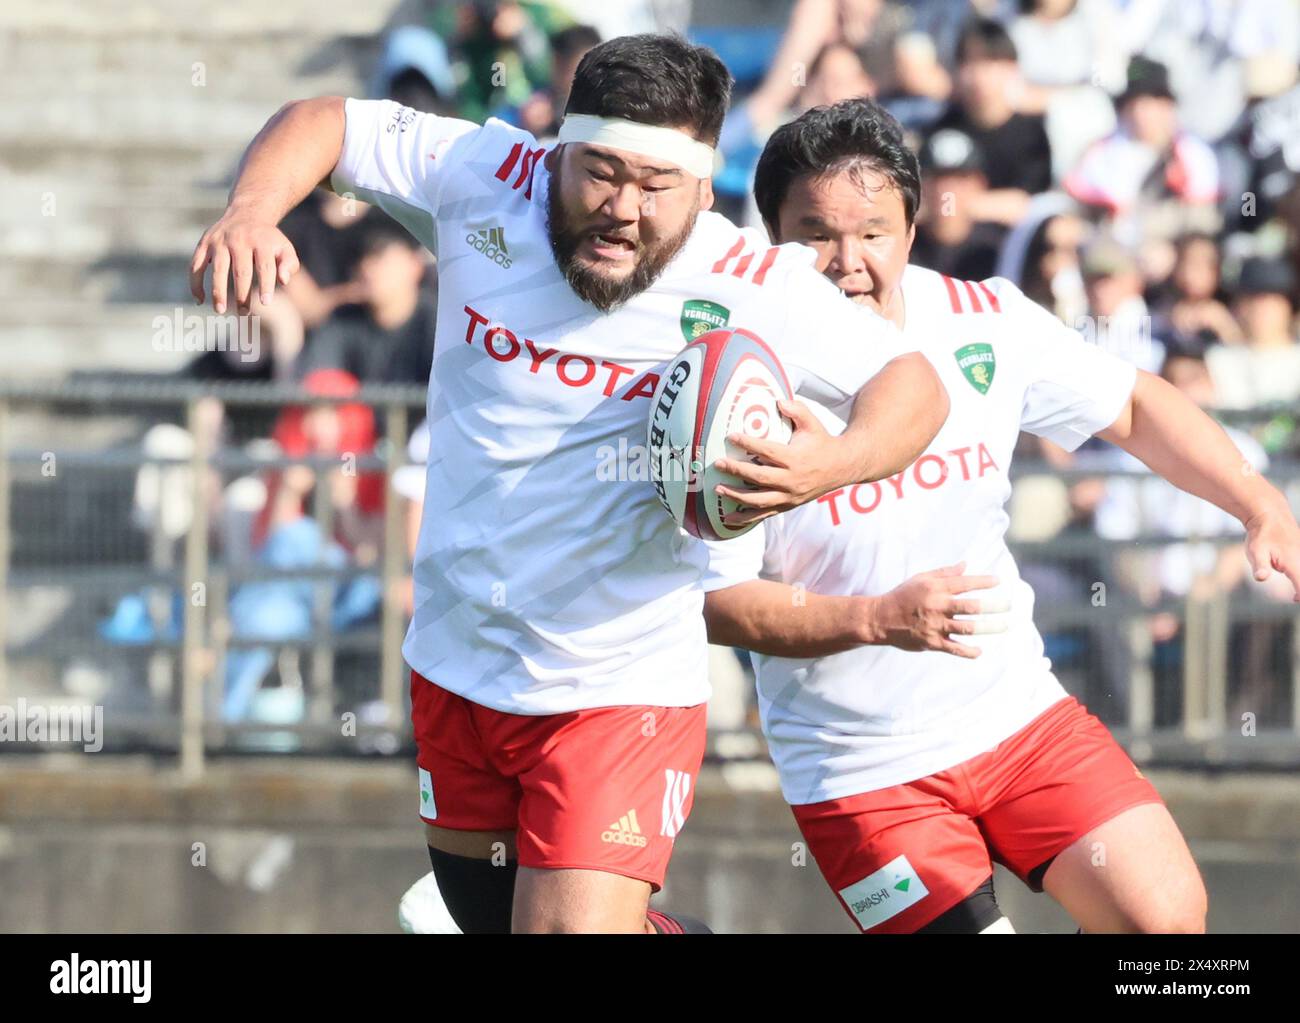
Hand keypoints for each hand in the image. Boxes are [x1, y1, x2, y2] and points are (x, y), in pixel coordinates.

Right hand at [190, 207, 300, 313]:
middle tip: (244, 313)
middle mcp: (239, 240)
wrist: (246, 214)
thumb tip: (284, 281)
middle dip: (242, 294)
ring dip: (218, 291)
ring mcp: (219, 242)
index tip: (266, 303)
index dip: (265, 285)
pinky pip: (197, 265)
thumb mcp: (284, 248)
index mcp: (261, 242)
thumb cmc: (268, 240)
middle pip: (241, 271)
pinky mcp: (204, 244)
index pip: (265, 266)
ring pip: (217, 269)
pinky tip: (200, 300)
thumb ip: (289, 264)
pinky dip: (195, 283)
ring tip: (220, 311)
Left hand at [714, 399, 851, 526]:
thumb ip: (796, 410)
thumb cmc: (823, 442)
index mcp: (796, 458)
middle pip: (759, 477)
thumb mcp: (812, 423)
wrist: (842, 466)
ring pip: (760, 500)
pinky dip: (746, 517)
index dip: (748, 443)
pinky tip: (729, 518)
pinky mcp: (789, 506)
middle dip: (736, 471)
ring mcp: (790, 496)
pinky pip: (765, 514)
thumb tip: (778, 401)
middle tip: (718, 464)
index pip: (767, 451)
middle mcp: (792, 480)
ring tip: (719, 488)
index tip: (731, 436)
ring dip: (737, 496)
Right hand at [866, 564, 1008, 658]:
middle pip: (972, 606)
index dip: (984, 582)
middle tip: (1010, 605)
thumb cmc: (902, 596)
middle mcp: (937, 606)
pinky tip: (980, 651)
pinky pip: (954, 648)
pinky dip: (968, 651)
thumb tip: (966, 565)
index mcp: (935, 589)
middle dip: (994, 605)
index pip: (965, 584)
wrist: (880, 618)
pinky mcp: (931, 642)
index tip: (1000, 581)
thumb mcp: (921, 579)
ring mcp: (935, 626)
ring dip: (990, 627)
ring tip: (1005, 625)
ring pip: (968, 627)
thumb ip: (945, 573)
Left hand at [1243, 501, 1299, 600]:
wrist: (1269, 516)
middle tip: (1295, 597)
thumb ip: (1260, 566)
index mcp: (1294, 563)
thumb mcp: (1255, 552)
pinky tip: (1295, 576)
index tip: (1293, 599)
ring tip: (1295, 590)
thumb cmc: (1261, 535)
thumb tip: (1261, 578)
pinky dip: (1299, 572)